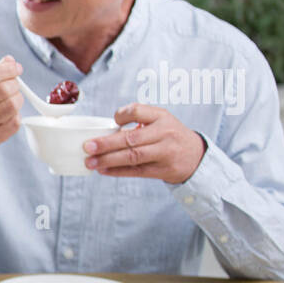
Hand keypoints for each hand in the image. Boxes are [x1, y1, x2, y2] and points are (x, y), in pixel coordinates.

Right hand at [0, 56, 23, 172]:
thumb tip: (10, 61)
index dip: (10, 70)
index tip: (16, 69)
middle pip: (5, 89)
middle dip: (15, 86)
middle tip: (13, 87)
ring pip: (12, 106)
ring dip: (17, 100)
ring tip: (12, 101)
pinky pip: (13, 123)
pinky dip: (15, 116)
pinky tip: (7, 116)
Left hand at [84, 103, 206, 183]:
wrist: (196, 156)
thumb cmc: (169, 135)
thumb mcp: (160, 120)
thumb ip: (138, 122)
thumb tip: (104, 132)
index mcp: (162, 116)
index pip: (138, 111)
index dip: (122, 115)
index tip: (112, 121)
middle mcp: (164, 133)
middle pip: (131, 139)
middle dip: (106, 144)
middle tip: (87, 147)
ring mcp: (164, 153)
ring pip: (133, 156)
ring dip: (108, 160)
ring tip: (90, 162)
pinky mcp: (162, 170)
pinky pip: (136, 171)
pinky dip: (117, 171)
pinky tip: (103, 170)